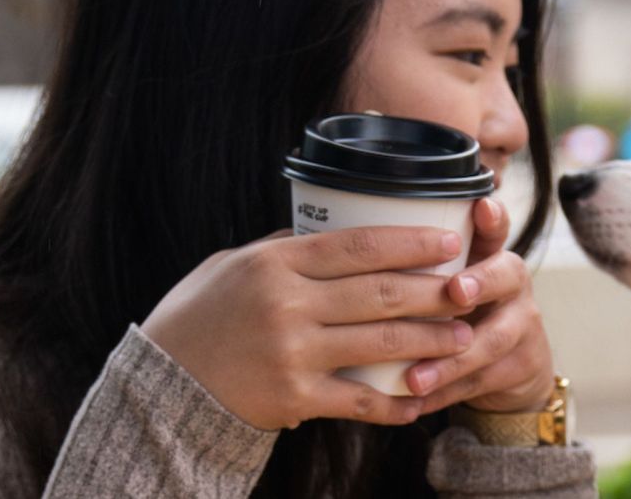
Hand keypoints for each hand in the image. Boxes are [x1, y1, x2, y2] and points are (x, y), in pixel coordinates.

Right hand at [141, 226, 476, 429]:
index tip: (449, 242)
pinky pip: (358, 400)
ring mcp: (292, 352)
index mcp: (277, 263)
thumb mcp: (235, 265)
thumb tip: (339, 229)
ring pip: (381, 342)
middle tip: (470, 290)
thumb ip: (287, 250)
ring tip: (463, 338)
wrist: (160, 383)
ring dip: (430, 341)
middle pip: (382, 292)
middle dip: (435, 292)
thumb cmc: (202, 316)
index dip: (411, 242)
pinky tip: (420, 401)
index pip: (359, 245)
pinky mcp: (293, 396)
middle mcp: (288, 304)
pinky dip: (393, 402)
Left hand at [404, 198, 555, 413]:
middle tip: (454, 292)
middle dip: (480, 283)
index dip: (492, 217)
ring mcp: (522, 326)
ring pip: (492, 340)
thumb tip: (324, 243)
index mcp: (491, 255)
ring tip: (415, 377)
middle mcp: (512, 285)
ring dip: (451, 359)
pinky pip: (480, 382)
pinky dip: (444, 394)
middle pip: (506, 276)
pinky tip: (414, 403)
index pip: (496, 228)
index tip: (481, 206)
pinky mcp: (520, 366)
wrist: (510, 365)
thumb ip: (412, 263)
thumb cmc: (460, 311)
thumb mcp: (446, 280)